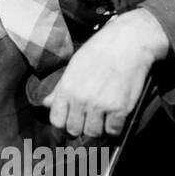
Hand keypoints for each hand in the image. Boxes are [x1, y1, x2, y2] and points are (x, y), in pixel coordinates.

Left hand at [44, 9, 169, 139]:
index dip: (61, 126)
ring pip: (93, 133)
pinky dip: (114, 128)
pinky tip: (114, 118)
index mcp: (67, 89)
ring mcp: (100, 105)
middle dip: (79, 128)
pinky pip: (113, 131)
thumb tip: (46, 103)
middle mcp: (80, 99)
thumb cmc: (99, 51)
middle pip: (74, 130)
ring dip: (97, 130)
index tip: (67, 126)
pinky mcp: (119, 108)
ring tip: (101, 120)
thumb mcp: (74, 65)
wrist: (127, 42)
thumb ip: (60, 88)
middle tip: (87, 121)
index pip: (56, 121)